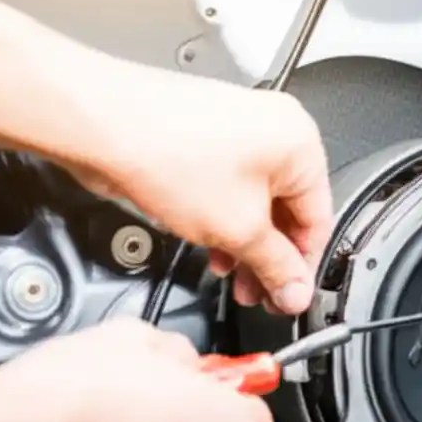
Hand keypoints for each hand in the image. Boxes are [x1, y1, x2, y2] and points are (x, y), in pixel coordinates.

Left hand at [66, 61, 331, 314]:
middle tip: (257, 292)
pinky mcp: (207, 136)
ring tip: (230, 275)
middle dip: (270, 258)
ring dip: (245, 243)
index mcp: (300, 143)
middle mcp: (275, 129)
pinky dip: (225, 218)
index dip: (302, 266)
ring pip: (256, 201)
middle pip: (288, 210)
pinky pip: (230, 187)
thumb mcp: (237, 229)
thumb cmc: (167, 152)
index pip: (319, 219)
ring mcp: (239, 131)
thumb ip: (274, 266)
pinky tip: (210, 244)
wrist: (103, 125)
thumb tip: (294, 289)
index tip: (288, 296)